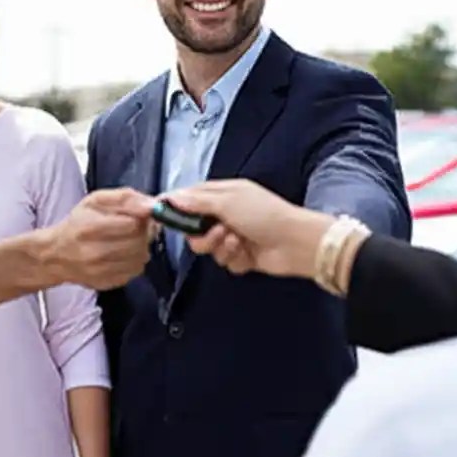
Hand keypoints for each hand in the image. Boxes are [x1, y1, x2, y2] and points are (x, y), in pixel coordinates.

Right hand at [47, 188, 154, 289]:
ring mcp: (102, 272)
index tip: (133, 215)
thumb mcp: (96, 200)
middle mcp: (94, 253)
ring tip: (127, 240)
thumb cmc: (78, 223)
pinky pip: (136, 270)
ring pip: (141, 257)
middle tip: (131, 227)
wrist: (57, 255)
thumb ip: (126, 198)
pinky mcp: (108, 283)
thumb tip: (152, 205)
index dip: (138, 217)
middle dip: (141, 232)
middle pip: (139, 241)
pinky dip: (134, 260)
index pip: (133, 224)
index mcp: (90, 228)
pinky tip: (122, 254)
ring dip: (140, 246)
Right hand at [161, 179, 332, 278]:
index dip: (176, 206)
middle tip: (217, 233)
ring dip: (220, 247)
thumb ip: (197, 201)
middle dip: (202, 234)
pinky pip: (225, 261)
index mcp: (224, 194)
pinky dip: (234, 259)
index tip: (161, 215)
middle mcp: (227, 214)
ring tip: (237, 242)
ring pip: (208, 248)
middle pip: (195, 227)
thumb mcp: (227, 202)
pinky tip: (248, 254)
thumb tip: (171, 196)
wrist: (296, 242)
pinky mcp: (243, 257)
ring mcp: (235, 236)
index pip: (191, 197)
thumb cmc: (263, 214)